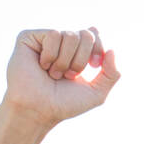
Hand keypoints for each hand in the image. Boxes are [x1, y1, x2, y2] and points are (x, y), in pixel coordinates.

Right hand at [2, 27, 119, 128]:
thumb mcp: (97, 92)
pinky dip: (51, 55)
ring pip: (70, 35)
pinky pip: (53, 34)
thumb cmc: (65, 103)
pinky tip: (42, 66)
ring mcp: (46, 39)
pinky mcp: (30, 36)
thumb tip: (112, 50)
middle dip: (82, 59)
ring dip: (65, 61)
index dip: (99, 48)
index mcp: (78, 52)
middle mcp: (63, 43)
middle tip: (70, 75)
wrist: (39, 109)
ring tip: (54, 74)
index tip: (94, 65)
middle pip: (86, 35)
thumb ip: (112, 74)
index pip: (95, 35)